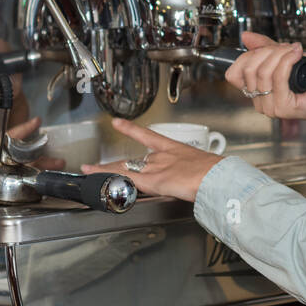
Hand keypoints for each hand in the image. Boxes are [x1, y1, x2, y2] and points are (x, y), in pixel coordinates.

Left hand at [79, 117, 223, 201]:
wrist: (215, 178)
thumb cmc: (218, 174)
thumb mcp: (208, 169)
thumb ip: (199, 173)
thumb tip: (205, 182)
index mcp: (176, 150)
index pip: (149, 137)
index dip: (131, 130)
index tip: (118, 123)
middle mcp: (162, 157)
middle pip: (133, 158)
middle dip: (114, 162)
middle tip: (97, 163)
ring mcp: (155, 168)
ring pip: (123, 168)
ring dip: (105, 170)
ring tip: (88, 170)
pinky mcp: (149, 180)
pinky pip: (122, 177)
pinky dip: (106, 176)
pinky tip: (93, 175)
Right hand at [226, 31, 305, 122]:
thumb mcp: (285, 55)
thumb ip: (264, 47)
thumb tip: (245, 36)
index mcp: (256, 92)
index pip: (234, 74)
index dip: (248, 56)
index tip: (269, 48)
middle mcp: (260, 102)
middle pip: (248, 70)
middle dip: (267, 52)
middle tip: (287, 48)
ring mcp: (270, 107)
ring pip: (263, 73)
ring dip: (280, 55)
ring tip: (296, 52)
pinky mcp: (283, 108)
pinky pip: (278, 78)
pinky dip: (287, 61)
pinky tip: (298, 55)